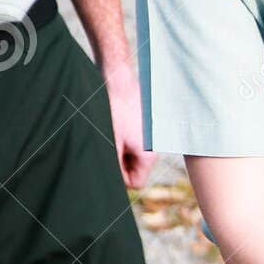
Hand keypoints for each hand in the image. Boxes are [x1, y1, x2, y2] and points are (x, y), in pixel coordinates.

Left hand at [103, 60, 155, 190]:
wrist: (119, 80)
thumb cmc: (113, 110)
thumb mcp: (110, 143)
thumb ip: (113, 167)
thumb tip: (113, 183)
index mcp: (149, 156)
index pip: (136, 182)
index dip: (119, 178)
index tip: (108, 163)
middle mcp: (155, 148)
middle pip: (136, 169)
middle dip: (121, 162)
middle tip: (108, 146)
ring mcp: (153, 137)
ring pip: (135, 155)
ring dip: (122, 149)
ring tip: (112, 133)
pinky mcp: (148, 127)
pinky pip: (137, 142)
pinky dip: (126, 138)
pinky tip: (117, 125)